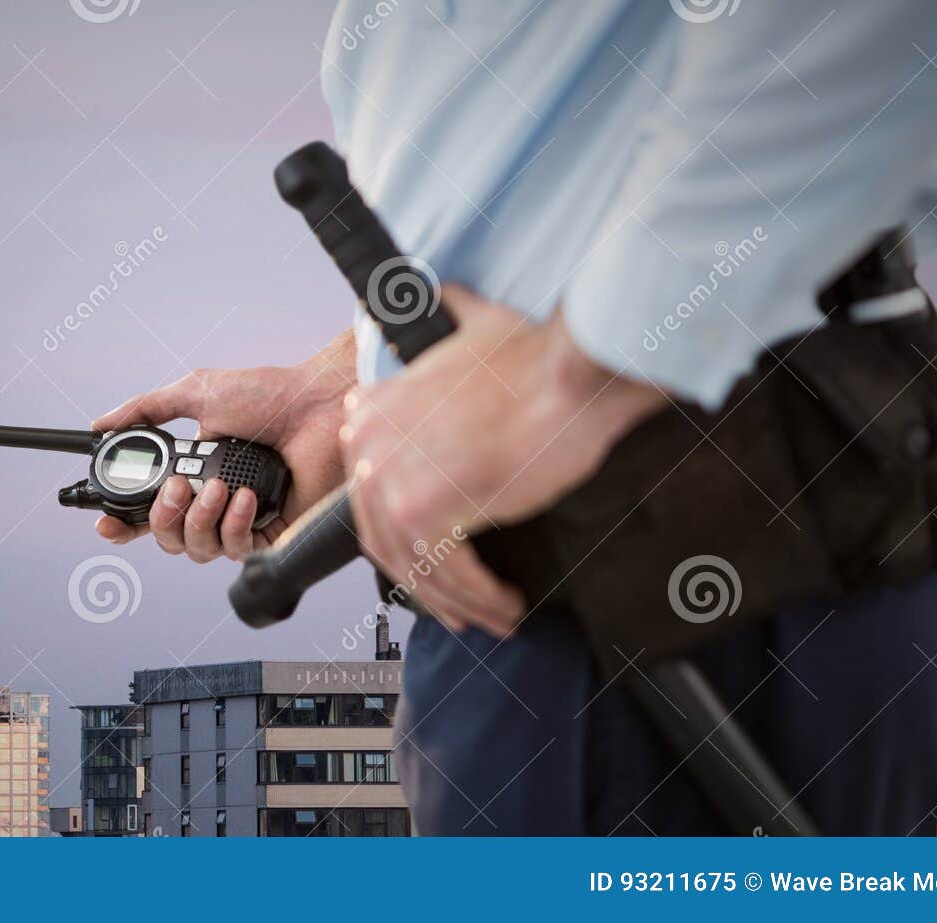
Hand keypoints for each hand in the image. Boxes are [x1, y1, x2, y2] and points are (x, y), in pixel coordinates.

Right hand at [92, 333, 353, 561]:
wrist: (318, 406)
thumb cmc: (268, 396)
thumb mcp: (196, 393)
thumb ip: (146, 410)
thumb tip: (101, 424)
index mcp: (194, 472)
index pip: (150, 510)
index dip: (124, 523)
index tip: (106, 522)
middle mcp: (214, 501)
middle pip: (167, 539)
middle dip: (163, 517)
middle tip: (178, 487)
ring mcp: (242, 520)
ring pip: (196, 550)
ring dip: (198, 519)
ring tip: (219, 486)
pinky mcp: (271, 535)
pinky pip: (235, 552)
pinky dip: (234, 525)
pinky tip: (246, 498)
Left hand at [342, 285, 663, 636]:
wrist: (569, 372)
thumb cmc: (536, 358)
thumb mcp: (473, 327)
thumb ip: (451, 316)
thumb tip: (449, 292)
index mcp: (370, 411)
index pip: (373, 499)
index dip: (407, 540)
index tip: (438, 562)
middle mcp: (367, 446)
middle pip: (389, 541)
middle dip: (431, 583)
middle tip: (465, 606)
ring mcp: (389, 480)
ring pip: (419, 566)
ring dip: (461, 602)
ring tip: (494, 617)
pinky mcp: (424, 510)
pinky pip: (449, 574)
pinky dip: (480, 599)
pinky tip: (507, 608)